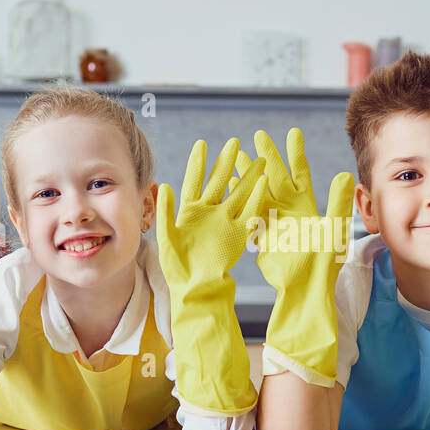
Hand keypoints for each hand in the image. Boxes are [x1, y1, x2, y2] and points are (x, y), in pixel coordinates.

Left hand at [157, 138, 268, 293]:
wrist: (195, 288)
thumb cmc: (177, 266)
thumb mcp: (166, 237)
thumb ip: (166, 212)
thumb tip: (164, 185)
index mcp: (189, 212)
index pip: (194, 181)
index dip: (198, 162)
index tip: (203, 143)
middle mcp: (209, 213)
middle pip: (219, 182)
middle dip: (227, 162)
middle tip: (235, 142)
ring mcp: (225, 222)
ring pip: (238, 193)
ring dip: (248, 176)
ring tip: (258, 159)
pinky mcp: (238, 234)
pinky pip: (250, 212)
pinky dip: (257, 198)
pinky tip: (264, 182)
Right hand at [232, 129, 354, 293]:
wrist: (305, 287)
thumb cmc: (323, 262)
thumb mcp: (333, 229)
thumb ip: (338, 202)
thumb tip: (346, 173)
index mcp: (306, 205)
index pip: (299, 172)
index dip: (295, 152)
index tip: (292, 132)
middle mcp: (288, 209)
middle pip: (274, 176)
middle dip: (266, 155)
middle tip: (258, 134)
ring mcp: (273, 221)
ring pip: (257, 191)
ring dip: (247, 174)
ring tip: (235, 155)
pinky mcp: (261, 234)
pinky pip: (248, 212)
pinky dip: (238, 198)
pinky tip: (227, 184)